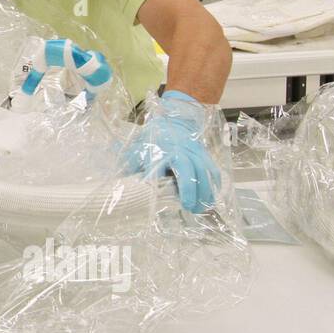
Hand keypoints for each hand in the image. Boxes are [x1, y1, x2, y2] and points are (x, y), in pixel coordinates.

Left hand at [121, 90, 220, 211]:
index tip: (154, 195)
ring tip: (200, 209)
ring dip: (205, 191)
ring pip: (204, 170)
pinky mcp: (205, 154)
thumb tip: (119, 185)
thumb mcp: (136, 152)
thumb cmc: (150, 142)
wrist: (173, 122)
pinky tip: (210, 199)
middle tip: (189, 207)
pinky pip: (213, 169)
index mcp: (158, 148)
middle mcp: (178, 149)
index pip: (157, 163)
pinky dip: (214, 185)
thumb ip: (130, 168)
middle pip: (188, 168)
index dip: (155, 178)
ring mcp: (194, 150)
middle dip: (189, 188)